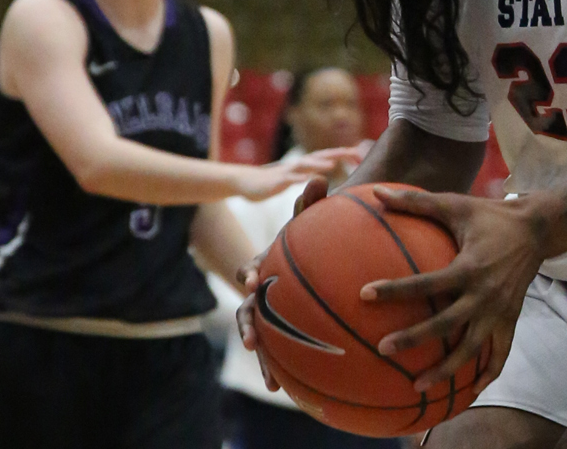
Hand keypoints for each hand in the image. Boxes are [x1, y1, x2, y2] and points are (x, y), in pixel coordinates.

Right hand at [233, 175, 332, 390]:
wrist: (317, 256)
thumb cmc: (313, 236)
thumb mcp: (311, 219)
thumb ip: (312, 202)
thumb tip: (318, 176)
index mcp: (266, 264)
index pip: (251, 267)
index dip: (248, 272)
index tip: (249, 280)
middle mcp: (262, 290)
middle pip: (248, 309)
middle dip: (248, 325)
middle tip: (253, 340)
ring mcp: (270, 312)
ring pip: (260, 334)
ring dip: (262, 354)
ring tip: (268, 375)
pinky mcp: (281, 330)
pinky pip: (278, 351)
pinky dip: (277, 368)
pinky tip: (281, 389)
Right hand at [234, 148, 360, 200]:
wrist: (246, 182)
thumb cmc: (275, 182)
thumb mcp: (296, 180)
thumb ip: (313, 181)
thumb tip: (332, 185)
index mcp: (305, 164)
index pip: (329, 156)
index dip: (345, 154)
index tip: (363, 155)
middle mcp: (298, 164)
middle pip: (321, 155)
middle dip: (339, 154)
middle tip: (356, 154)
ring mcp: (287, 171)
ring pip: (305, 165)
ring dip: (319, 164)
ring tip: (333, 165)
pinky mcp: (275, 181)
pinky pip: (287, 179)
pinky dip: (296, 178)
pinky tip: (305, 180)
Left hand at [359, 184, 547, 392]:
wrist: (538, 228)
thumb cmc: (491, 215)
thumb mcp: (455, 204)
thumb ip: (416, 202)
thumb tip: (378, 192)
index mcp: (469, 266)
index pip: (427, 283)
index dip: (396, 290)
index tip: (365, 294)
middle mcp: (485, 293)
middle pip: (447, 323)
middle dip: (415, 338)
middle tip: (383, 349)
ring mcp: (499, 310)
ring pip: (472, 348)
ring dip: (446, 369)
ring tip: (417, 386)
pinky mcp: (510, 319)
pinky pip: (500, 354)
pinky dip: (487, 374)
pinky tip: (469, 392)